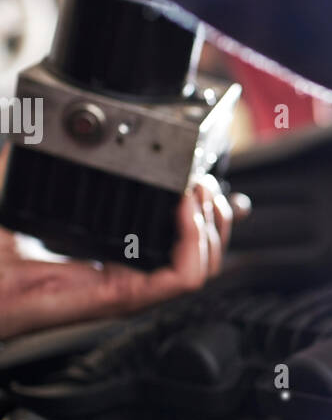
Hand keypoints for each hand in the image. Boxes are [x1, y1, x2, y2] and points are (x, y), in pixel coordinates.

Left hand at [0, 175, 249, 339]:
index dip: (200, 208)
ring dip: (211, 224)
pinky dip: (195, 241)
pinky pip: (184, 277)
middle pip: (204, 252)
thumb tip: (54, 123)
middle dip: (215, 212)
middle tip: (201, 182)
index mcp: (113, 252)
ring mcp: (131, 286)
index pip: (179, 239)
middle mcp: (128, 271)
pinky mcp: (125, 296)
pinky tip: (183, 208)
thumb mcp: (27, 187)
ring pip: (203, 265)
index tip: (198, 177)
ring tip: (196, 192)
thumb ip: (43, 156)